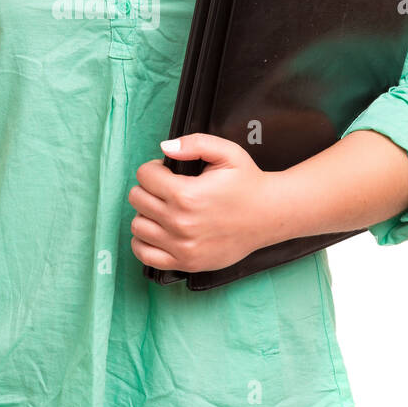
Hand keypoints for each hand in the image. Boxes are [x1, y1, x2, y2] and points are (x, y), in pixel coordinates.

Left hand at [128, 133, 282, 272]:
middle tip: (166, 189)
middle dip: (148, 188)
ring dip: (146, 214)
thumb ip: (194, 144)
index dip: (154, 169)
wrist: (270, 215)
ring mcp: (182, 246)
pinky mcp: (186, 262)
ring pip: (137, 226)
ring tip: (165, 209)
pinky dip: (143, 242)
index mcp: (186, 194)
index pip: (144, 176)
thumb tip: (165, 148)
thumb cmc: (248, 183)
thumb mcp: (227, 152)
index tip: (167, 172)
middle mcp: (180, 223)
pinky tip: (158, 231)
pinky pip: (144, 254)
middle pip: (137, 199)